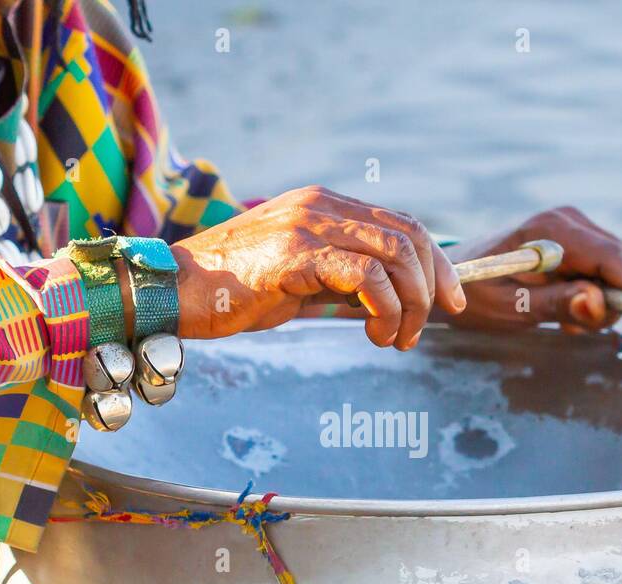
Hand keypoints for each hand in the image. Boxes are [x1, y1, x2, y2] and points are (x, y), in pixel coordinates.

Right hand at [172, 186, 465, 348]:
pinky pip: (365, 277)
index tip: (449, 300)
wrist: (172, 291)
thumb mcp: (298, 281)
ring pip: (395, 256)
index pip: (401, 223)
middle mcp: (320, 206)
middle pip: (409, 237)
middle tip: (429, 328)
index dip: (435, 263)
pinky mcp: (296, 254)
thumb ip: (340, 280)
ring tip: (396, 339)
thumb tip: (385, 302)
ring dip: (411, 305)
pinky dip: (385, 310)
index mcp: (323, 205)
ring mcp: (308, 226)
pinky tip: (375, 335)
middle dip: (433, 287)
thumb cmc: (230, 292)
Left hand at [442, 206, 621, 335]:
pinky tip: (564, 306)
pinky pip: (606, 269)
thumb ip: (555, 304)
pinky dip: (596, 294)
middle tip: (582, 327)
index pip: (612, 257)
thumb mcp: (510, 308)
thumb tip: (597, 302)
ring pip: (620, 267)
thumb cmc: (475, 295)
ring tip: (564, 318)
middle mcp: (568, 219)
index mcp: (550, 231)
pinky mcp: (576, 238)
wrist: (452, 276)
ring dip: (605, 300)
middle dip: (619, 300)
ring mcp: (574, 225)